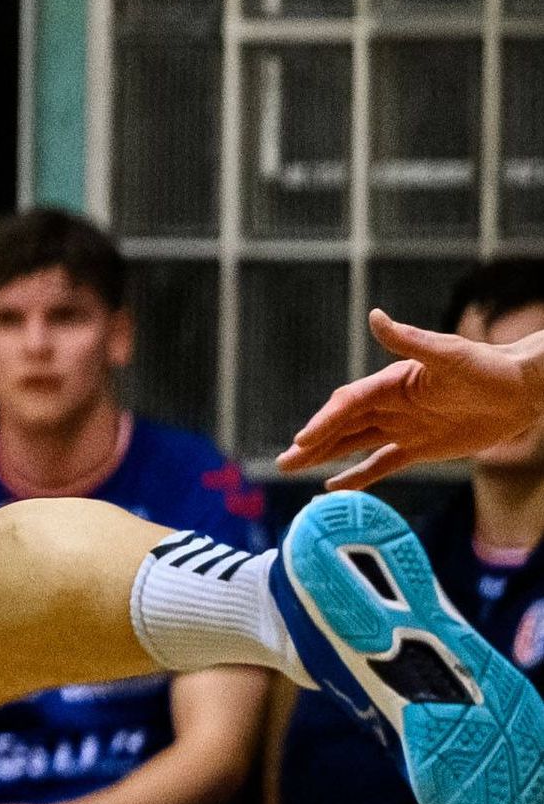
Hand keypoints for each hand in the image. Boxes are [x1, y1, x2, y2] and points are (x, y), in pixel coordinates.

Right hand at [282, 309, 543, 485]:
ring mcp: (403, 428)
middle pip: (342, 427)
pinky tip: (334, 485)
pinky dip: (359, 476)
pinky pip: (382, 464)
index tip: (303, 439)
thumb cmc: (487, 366)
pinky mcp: (420, 449)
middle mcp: (390, 406)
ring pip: (354, 445)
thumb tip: (375, 317)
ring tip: (292, 467)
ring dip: (324, 456)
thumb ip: (409, 340)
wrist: (521, 389)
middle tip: (283, 462)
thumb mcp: (448, 354)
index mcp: (391, 384)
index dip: (326, 422)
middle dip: (312, 443)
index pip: (349, 405)